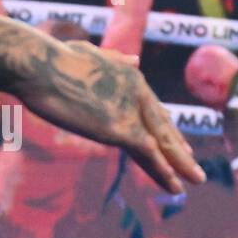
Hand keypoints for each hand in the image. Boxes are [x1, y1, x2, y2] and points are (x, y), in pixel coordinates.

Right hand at [14, 42, 205, 194]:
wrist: (41, 66)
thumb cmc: (56, 58)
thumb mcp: (92, 54)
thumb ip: (116, 59)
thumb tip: (136, 60)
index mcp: (132, 78)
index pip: (153, 109)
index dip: (165, 126)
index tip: (178, 138)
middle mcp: (138, 94)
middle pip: (162, 127)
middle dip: (178, 147)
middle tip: (193, 163)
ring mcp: (131, 111)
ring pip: (161, 143)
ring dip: (179, 165)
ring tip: (196, 180)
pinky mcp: (120, 128)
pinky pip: (148, 153)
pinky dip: (163, 169)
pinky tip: (174, 183)